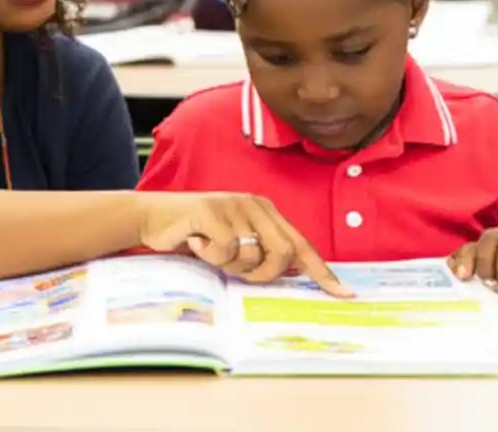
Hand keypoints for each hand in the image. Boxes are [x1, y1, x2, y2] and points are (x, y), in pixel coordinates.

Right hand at [136, 192, 352, 296]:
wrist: (153, 217)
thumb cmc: (196, 234)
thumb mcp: (234, 241)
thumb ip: (261, 250)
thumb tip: (291, 273)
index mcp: (265, 210)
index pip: (301, 245)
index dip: (322, 271)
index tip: (343, 293)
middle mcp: (254, 204)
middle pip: (282, 254)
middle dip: (262, 273)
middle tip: (237, 271)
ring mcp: (233, 205)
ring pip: (252, 255)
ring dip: (230, 265)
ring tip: (210, 250)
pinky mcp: (211, 210)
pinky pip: (225, 249)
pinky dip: (210, 255)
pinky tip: (196, 242)